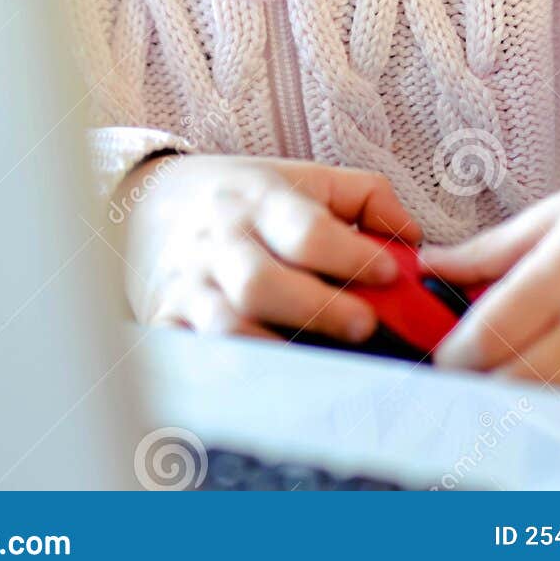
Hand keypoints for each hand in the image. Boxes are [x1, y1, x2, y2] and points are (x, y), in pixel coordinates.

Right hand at [120, 153, 422, 346]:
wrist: (148, 204)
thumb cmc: (246, 198)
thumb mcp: (304, 177)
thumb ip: (366, 197)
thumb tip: (411, 238)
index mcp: (259, 200)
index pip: (305, 228)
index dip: (350, 253)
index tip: (390, 273)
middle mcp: (221, 242)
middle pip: (262, 282)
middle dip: (317, 308)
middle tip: (365, 326)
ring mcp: (191, 285)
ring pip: (225, 324)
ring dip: (274, 346)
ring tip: (320, 364)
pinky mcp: (166, 321)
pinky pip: (189, 353)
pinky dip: (221, 370)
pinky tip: (262, 383)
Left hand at [418, 158, 559, 397]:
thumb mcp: (551, 215)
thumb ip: (487, 251)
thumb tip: (431, 264)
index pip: (490, 337)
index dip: (453, 356)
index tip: (441, 354)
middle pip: (514, 385)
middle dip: (477, 386)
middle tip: (463, 374)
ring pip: (551, 410)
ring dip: (517, 402)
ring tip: (501, 378)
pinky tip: (551, 381)